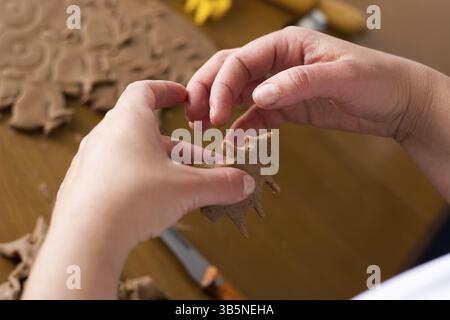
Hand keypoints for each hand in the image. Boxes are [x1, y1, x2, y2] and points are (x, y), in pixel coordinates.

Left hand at [24, 80, 254, 298]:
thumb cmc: (134, 199)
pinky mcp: (83, 188)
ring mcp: (90, 162)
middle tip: (201, 165)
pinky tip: (153, 204)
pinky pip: (116, 176)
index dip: (166, 90)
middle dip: (178, 148)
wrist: (85, 238)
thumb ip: (220, 183)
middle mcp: (104, 136)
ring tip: (183, 188)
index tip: (183, 96)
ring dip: (160, 167)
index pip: (145, 90)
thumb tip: (244, 183)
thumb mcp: (187, 189)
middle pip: (147, 132)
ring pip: (133, 156)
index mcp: (128, 121)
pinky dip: (139, 183)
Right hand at [187, 26, 449, 199]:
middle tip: (194, 117)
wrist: (397, 103)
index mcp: (285, 44)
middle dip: (208, 92)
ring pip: (238, 94)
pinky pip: (255, 116)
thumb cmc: (376, 80)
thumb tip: (258, 95)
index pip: (240, 60)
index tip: (215, 114)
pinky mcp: (286, 108)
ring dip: (219, 109)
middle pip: (229, 72)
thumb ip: (298, 82)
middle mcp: (276, 62)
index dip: (221, 85)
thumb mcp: (341, 76)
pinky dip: (242, 128)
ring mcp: (279, 86)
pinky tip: (232, 141)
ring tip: (203, 129)